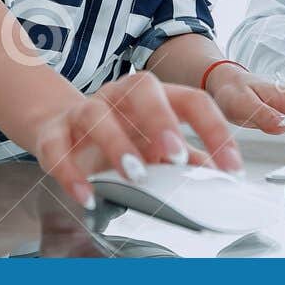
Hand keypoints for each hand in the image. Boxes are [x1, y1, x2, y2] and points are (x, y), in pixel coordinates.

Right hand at [32, 72, 240, 209]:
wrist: (61, 129)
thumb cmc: (119, 136)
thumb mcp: (156, 147)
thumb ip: (187, 160)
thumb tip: (219, 177)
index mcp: (155, 97)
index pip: (192, 100)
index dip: (214, 130)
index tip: (231, 167)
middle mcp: (120, 96)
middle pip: (143, 88)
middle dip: (162, 119)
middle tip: (177, 153)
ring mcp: (85, 110)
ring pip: (97, 115)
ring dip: (117, 144)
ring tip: (134, 175)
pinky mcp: (53, 133)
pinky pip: (57, 147)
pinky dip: (70, 173)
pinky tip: (86, 195)